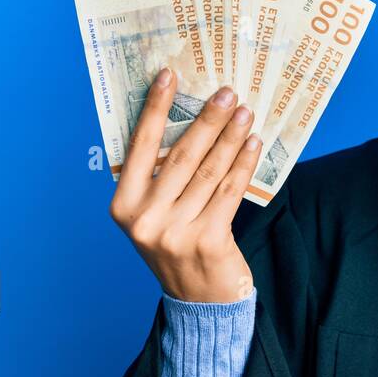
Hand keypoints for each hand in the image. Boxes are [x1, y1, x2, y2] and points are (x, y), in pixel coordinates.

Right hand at [108, 67, 262, 302]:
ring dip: (231, 137)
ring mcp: (175, 231)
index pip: (140, 146)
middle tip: (227, 91)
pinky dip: (243, 164)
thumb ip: (162, 176)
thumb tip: (190, 120)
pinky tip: (253, 144)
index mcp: (124, 205)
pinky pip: (229, 191)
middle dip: (207, 119)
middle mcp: (144, 219)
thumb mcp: (157, 214)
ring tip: (245, 112)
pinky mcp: (207, 240)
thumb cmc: (179, 245)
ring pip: (209, 170)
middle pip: (181, 155)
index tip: (168, 74)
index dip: (156, 108)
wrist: (199, 301)